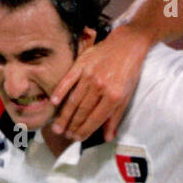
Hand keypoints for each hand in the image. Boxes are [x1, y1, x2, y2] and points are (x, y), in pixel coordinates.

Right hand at [50, 24, 151, 141]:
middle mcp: (100, 86)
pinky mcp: (82, 64)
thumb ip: (115, 117)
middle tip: (65, 135)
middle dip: (73, 126)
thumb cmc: (129, 71)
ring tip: (58, 127)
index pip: (96, 119)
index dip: (85, 131)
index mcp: (113, 96)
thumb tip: (107, 137)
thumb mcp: (127, 95)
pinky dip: (60, 91)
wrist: (127, 44)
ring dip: (65, 115)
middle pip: (82, 111)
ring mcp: (89, 75)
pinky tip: (53, 102)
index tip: (77, 138)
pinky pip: (68, 80)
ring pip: (74, 99)